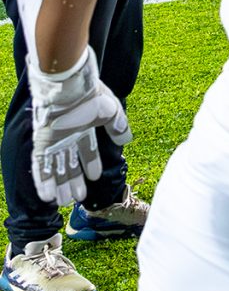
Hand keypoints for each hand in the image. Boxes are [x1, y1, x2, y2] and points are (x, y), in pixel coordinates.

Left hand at [29, 49, 131, 204]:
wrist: (69, 87)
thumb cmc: (91, 96)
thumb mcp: (111, 111)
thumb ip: (118, 126)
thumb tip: (126, 139)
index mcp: (83, 127)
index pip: (87, 150)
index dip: (91, 164)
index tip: (94, 177)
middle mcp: (67, 136)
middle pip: (69, 164)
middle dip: (72, 182)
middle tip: (76, 199)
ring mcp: (53, 141)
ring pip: (55, 169)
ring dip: (59, 187)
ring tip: (63, 203)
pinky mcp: (41, 144)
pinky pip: (40, 167)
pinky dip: (43, 182)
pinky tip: (46, 196)